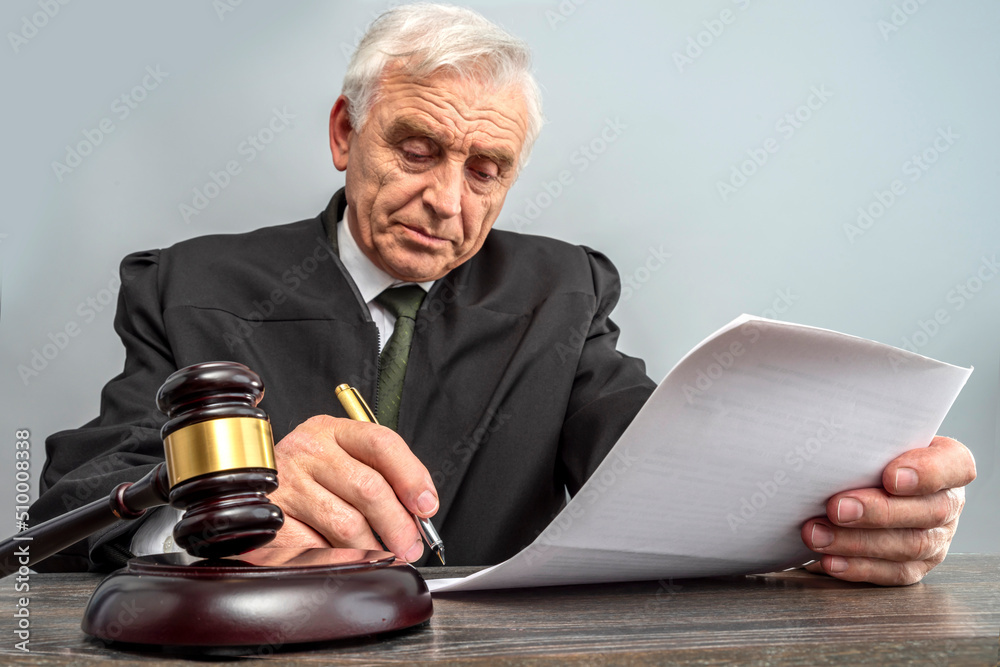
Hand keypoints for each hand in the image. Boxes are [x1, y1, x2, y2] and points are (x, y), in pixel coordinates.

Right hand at [267, 415, 439, 562]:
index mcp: (331, 430)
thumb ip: (382, 476)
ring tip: (381, 553)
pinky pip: (319, 547)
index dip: (412, 477)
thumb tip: (420, 511)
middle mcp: (307, 451)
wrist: (248, 486)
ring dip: (373, 547)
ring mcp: (286, 484)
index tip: (427, 506)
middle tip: (410, 544)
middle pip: (369, 488)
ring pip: (347, 523)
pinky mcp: (273, 520)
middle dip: (399, 524)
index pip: (382, 444)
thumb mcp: (344, 459)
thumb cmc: (310, 476)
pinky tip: (350, 557)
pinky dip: (342, 558)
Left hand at [801, 436, 974, 584]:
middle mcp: (948, 503)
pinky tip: (829, 560)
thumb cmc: (866, 454)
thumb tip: (829, 447)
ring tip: (817, 534)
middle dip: (878, 512)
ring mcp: (936, 538)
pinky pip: (892, 573)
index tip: (891, 476)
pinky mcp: (915, 565)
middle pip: (928, 512)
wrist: (857, 481)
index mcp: (948, 463)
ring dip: (857, 542)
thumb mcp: (872, 439)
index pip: (954, 466)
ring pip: (908, 546)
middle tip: (837, 508)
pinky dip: (858, 567)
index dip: (928, 473)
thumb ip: (867, 441)